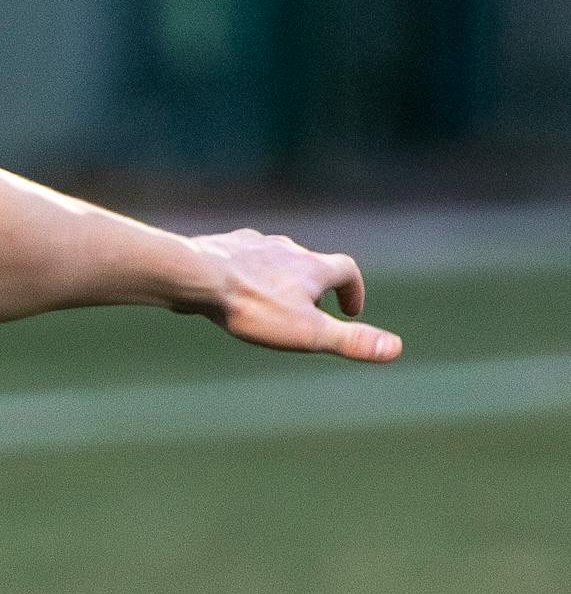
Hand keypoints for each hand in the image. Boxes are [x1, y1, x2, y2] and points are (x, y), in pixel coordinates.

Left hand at [182, 227, 399, 361]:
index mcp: (312, 267)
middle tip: (310, 312)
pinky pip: (242, 258)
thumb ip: (350, 340)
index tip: (350, 310)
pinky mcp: (224, 247)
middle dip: (315, 286)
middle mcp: (287, 249)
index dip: (353, 289)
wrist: (196, 276)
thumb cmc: (253, 307)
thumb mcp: (307, 332)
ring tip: (273, 301)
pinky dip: (248, 272)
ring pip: (275, 258)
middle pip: (311, 263)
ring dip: (281, 277)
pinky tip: (234, 288)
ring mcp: (254, 245)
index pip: (346, 270)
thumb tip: (395, 348)